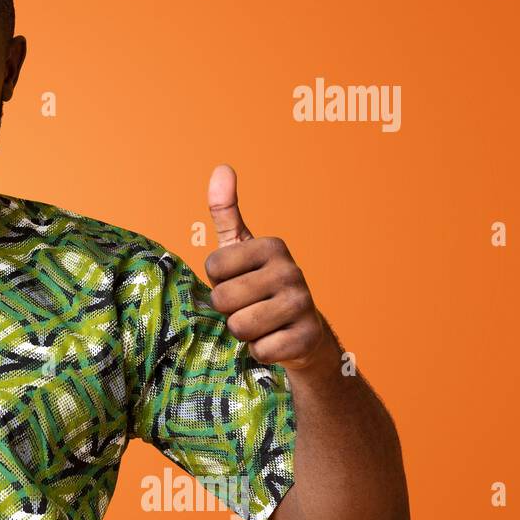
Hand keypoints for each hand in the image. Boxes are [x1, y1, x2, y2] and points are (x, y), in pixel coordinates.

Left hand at [203, 164, 330, 370]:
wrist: (301, 334)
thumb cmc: (259, 287)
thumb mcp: (241, 249)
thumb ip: (226, 211)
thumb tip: (221, 168)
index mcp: (272, 246)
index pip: (213, 268)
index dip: (218, 282)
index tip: (238, 282)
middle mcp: (291, 270)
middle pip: (223, 300)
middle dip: (227, 311)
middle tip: (247, 307)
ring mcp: (302, 304)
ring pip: (239, 327)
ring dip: (243, 333)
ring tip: (260, 324)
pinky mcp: (306, 338)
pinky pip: (260, 350)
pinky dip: (260, 352)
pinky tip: (274, 341)